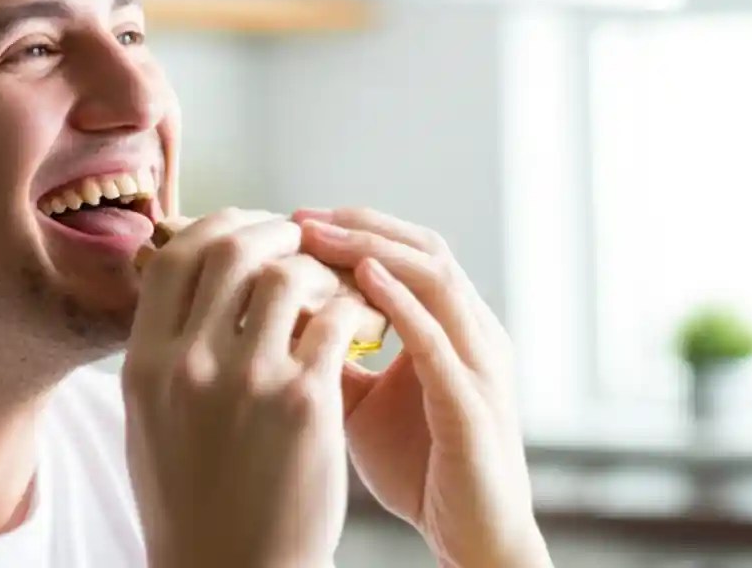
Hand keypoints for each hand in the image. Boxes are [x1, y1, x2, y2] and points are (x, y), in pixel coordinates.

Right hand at [122, 208, 360, 567]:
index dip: (216, 228)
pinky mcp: (305, 403)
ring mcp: (248, 381)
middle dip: (272, 233)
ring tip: (335, 287)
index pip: (175, 258)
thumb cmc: (191, 501)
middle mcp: (189, 363)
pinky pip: (335, 320)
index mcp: (145, 364)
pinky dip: (355, 309)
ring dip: (318, 270)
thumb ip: (162, 352)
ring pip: (288, 275)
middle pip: (232, 251)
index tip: (246, 229)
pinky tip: (363, 325)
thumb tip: (181, 286)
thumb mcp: (149, 421)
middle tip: (299, 242)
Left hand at [296, 208, 551, 567]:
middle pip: (423, 249)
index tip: (293, 220)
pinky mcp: (473, 406)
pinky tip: (361, 282)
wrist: (470, 538)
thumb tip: (272, 317)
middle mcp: (473, 332)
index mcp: (450, 326)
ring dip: (374, 250)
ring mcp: (479, 365)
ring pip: (435, 279)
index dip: (353, 228)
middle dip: (359, 226)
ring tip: (320, 235)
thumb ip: (330, 354)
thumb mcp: (359, 399)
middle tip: (300, 217)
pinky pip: (439, 342)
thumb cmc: (419, 467)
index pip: (406, 252)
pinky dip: (401, 304)